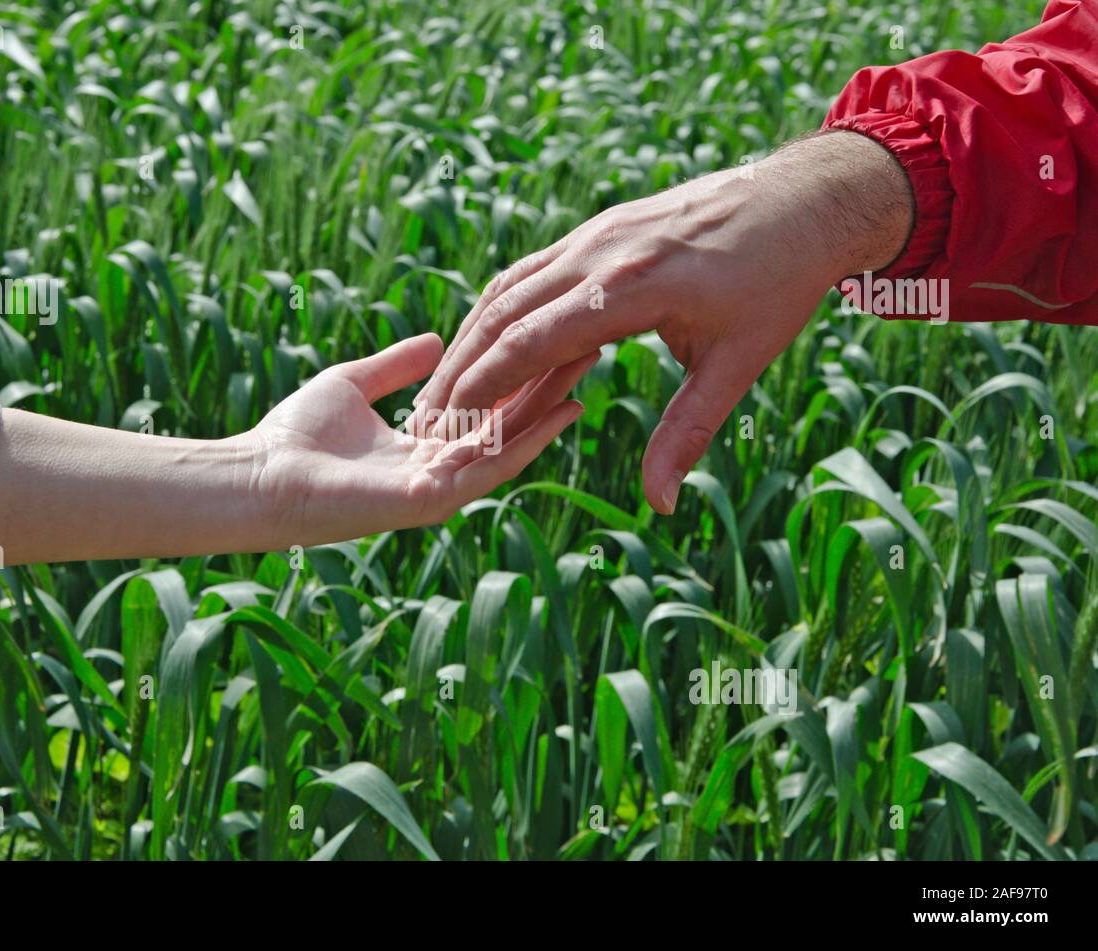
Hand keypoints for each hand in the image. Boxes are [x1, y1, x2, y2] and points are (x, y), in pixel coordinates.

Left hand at [0, 334, 583, 571]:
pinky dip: (528, 439)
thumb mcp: (353, 384)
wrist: (258, 476)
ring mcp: (440, 491)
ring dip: (549, 409)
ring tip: (587, 370)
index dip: (520, 378)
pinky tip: (560, 410)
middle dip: (547, 389)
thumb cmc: (293, 436)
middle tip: (590, 349)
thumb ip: (394, 366)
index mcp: (423, 449)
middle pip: (508, 428)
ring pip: (510, 446)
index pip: (486, 412)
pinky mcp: (431, 499)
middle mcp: (439, 473)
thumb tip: (434, 340)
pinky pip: (490, 467)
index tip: (552, 340)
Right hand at [413, 131, 912, 513]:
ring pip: (509, 287)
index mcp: (628, 288)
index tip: (447, 424)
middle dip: (460, 368)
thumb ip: (688, 432)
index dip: (483, 385)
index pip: (530, 341)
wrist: (802, 199)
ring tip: (444, 385)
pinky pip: (532, 269)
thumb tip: (660, 503)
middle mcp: (599, 254)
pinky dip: (501, 307)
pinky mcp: (599, 228)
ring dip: (471, 336)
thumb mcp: (737, 364)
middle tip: (427, 416)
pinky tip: (488, 337)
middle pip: (503, 313)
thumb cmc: (777, 283)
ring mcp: (594, 234)